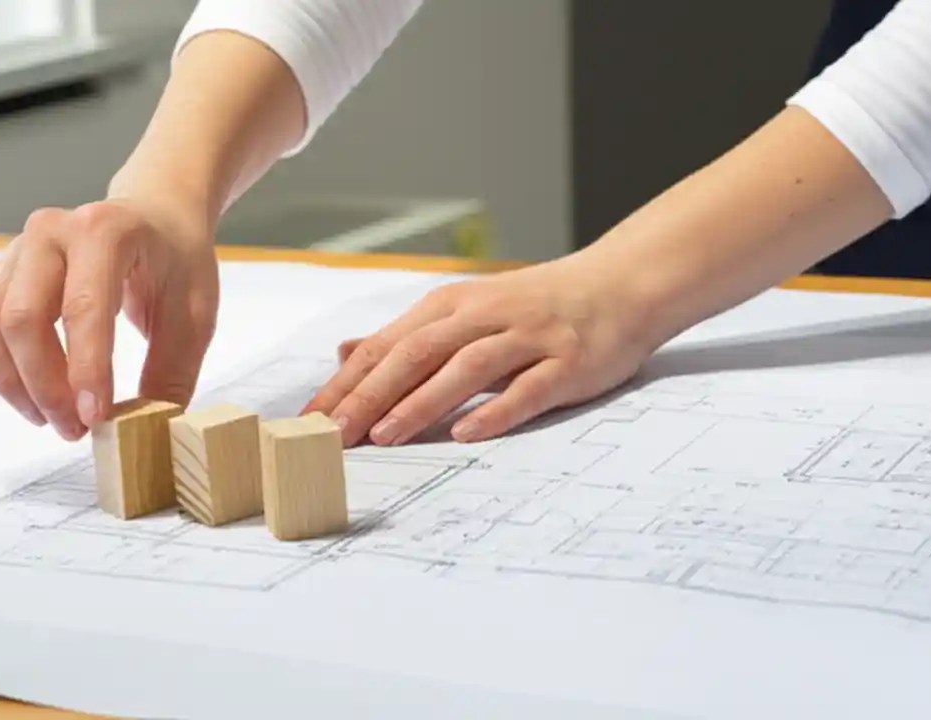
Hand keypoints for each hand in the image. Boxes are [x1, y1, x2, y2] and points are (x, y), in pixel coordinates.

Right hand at [0, 198, 217, 439]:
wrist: (155, 216)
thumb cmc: (176, 262)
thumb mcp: (193, 317)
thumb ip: (170, 375)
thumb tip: (143, 432)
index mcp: (105, 231)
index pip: (84, 308)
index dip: (85, 371)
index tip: (95, 419)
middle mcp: (50, 231)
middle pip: (21, 318)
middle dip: (44, 386)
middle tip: (75, 429)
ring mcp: (17, 246)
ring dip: (12, 383)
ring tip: (51, 417)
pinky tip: (24, 385)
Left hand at [302, 255, 657, 445]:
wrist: (620, 285)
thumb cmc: (533, 307)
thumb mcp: (463, 312)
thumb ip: (406, 337)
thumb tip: (343, 354)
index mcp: (450, 306)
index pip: (386, 345)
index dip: (346, 382)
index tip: (310, 417)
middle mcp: (483, 317)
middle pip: (416, 354)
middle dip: (370, 395)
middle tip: (334, 433)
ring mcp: (527, 338)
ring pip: (464, 369)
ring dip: (421, 402)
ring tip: (385, 435)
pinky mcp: (566, 362)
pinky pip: (527, 389)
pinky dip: (496, 411)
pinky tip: (468, 433)